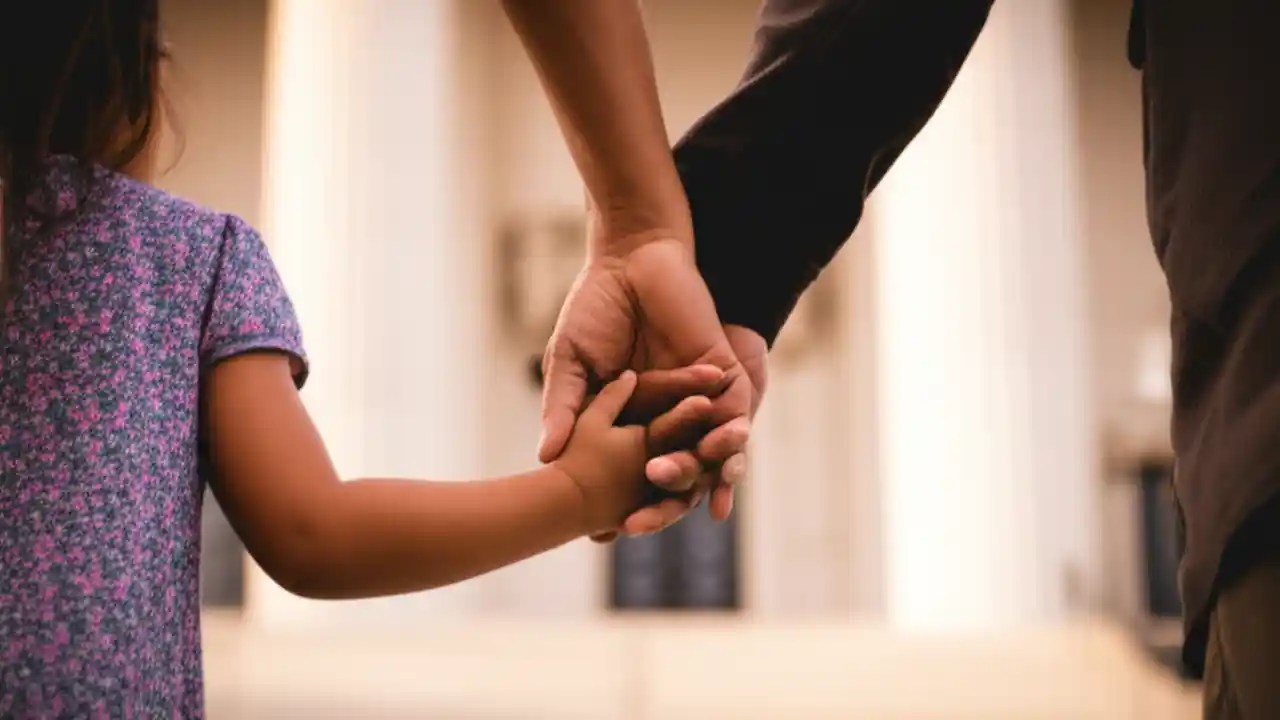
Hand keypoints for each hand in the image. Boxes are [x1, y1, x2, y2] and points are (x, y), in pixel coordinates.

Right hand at [539, 238, 755, 535]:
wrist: (633, 258)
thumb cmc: (595, 307)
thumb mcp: (571, 362)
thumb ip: (564, 407)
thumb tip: (545, 457)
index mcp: (629, 417)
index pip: (627, 470)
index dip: (616, 499)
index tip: (599, 531)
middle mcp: (665, 415)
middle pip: (668, 471)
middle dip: (656, 504)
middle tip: (636, 527)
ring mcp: (696, 399)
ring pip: (703, 455)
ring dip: (693, 484)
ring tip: (682, 513)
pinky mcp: (723, 378)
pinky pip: (734, 423)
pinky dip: (730, 455)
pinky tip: (724, 487)